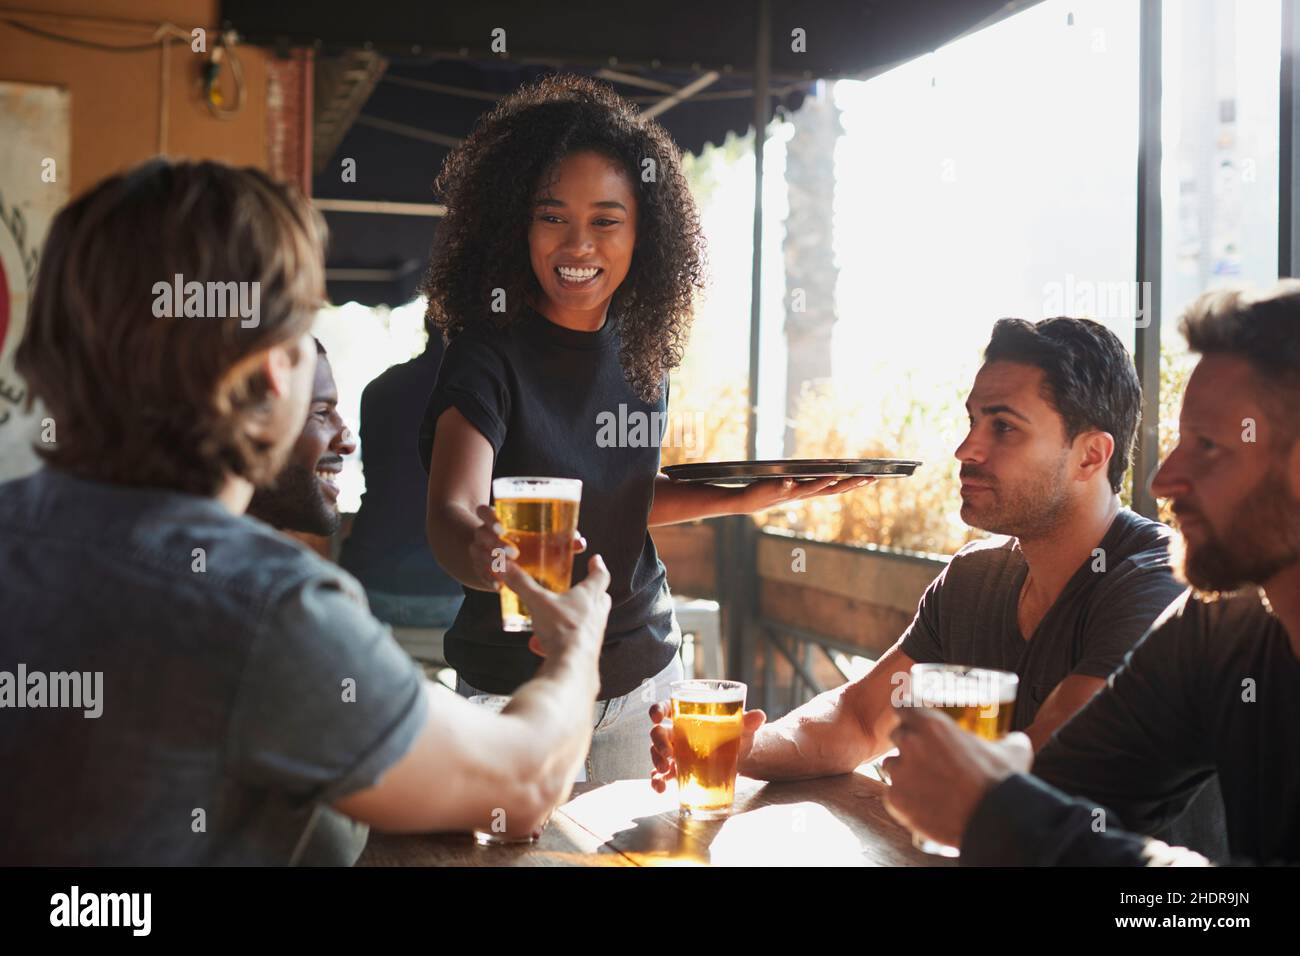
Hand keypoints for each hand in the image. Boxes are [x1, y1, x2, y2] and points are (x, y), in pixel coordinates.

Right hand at [473, 504, 586, 590]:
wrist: (506, 561)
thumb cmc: (529, 544)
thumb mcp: (542, 538)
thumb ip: (560, 538)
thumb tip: (580, 543)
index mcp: (497, 521)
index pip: (483, 511)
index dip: (488, 517)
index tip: (502, 528)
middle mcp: (485, 535)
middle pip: (480, 534)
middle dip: (495, 543)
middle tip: (514, 553)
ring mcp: (480, 553)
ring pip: (476, 554)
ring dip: (491, 561)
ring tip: (506, 568)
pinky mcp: (481, 571)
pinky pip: (480, 575)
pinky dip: (489, 580)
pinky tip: (499, 586)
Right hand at [500, 554, 610, 659]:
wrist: (571, 665)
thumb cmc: (562, 629)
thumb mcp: (537, 602)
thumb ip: (522, 584)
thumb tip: (506, 567)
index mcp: (589, 596)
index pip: (600, 576)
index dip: (597, 566)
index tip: (596, 560)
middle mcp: (596, 614)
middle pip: (601, 598)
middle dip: (592, 592)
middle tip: (581, 588)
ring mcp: (593, 634)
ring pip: (588, 621)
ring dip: (573, 618)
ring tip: (553, 618)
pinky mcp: (586, 651)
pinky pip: (573, 643)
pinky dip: (559, 641)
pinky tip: (540, 645)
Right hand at [648, 700, 766, 791]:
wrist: (739, 757)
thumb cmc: (735, 734)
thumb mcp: (742, 727)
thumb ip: (748, 721)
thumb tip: (759, 716)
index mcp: (686, 716)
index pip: (666, 708)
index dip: (657, 710)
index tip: (657, 717)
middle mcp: (676, 732)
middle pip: (658, 733)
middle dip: (658, 742)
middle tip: (668, 753)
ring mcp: (674, 753)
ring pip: (656, 754)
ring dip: (656, 762)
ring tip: (665, 771)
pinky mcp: (676, 770)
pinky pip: (661, 775)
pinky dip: (657, 781)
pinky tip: (660, 788)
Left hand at [736, 475, 874, 514]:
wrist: (752, 501)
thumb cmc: (776, 490)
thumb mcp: (797, 485)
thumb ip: (811, 480)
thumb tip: (830, 473)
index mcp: (812, 491)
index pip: (838, 488)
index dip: (856, 484)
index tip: (873, 478)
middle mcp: (805, 494)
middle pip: (831, 489)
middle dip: (850, 484)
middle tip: (867, 478)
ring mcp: (791, 492)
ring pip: (810, 489)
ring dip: (822, 483)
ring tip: (834, 476)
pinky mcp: (776, 489)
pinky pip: (782, 486)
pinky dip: (786, 484)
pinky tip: (788, 480)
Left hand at [880, 707, 1032, 848]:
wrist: (995, 821)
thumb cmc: (1001, 782)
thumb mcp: (1012, 750)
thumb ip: (1008, 738)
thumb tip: (1016, 739)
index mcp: (931, 724)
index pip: (902, 707)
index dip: (908, 714)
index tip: (913, 721)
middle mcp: (909, 743)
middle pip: (896, 735)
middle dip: (908, 744)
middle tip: (927, 756)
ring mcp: (900, 773)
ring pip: (891, 765)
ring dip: (904, 771)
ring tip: (925, 784)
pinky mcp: (896, 800)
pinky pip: (893, 794)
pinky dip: (905, 798)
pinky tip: (923, 804)